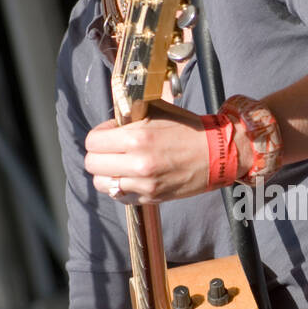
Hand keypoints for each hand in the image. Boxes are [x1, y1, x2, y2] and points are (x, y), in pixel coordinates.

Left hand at [85, 102, 211, 203]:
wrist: (215, 154)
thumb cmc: (186, 129)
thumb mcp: (156, 111)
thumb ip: (128, 117)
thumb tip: (109, 125)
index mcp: (136, 137)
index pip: (92, 142)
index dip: (98, 136)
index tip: (108, 134)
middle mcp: (138, 163)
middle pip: (92, 164)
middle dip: (98, 155)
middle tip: (111, 150)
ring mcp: (144, 184)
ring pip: (102, 183)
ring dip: (106, 174)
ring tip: (119, 165)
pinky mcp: (150, 197)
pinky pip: (119, 196)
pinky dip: (120, 187)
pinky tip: (131, 177)